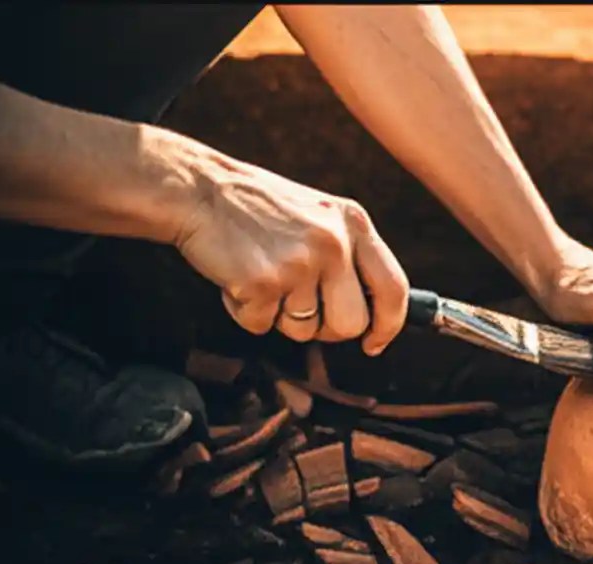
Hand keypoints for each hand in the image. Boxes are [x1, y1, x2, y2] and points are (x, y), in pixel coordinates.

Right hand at [171, 158, 408, 355]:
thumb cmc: (258, 210)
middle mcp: (334, 243)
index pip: (394, 288)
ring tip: (262, 277)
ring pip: (305, 331)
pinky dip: (245, 312)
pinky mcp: (263, 282)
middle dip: (324, 328)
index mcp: (354, 224)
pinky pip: (262, 326)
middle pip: (351, 324)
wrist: (198, 190)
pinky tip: (237, 278)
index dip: (388, 325)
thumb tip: (374, 315)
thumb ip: (350, 257)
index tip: (374, 343)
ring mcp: (300, 263)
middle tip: (296, 305)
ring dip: (279, 317)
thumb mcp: (320, 217)